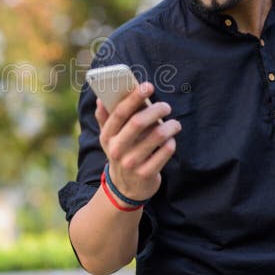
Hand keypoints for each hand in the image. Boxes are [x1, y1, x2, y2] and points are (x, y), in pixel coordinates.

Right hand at [94, 82, 180, 203]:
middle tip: (166, 106)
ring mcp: (131, 163)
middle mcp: (116, 149)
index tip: (148, 86)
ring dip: (169, 126)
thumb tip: (99, 99)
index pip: (119, 113)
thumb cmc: (120, 153)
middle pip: (138, 122)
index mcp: (107, 136)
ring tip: (174, 123)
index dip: (134, 97)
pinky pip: (165, 152)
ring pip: (156, 136)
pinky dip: (171, 143)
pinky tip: (171, 141)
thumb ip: (105, 118)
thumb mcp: (109, 138)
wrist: (125, 188)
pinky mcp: (146, 174)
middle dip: (155, 110)